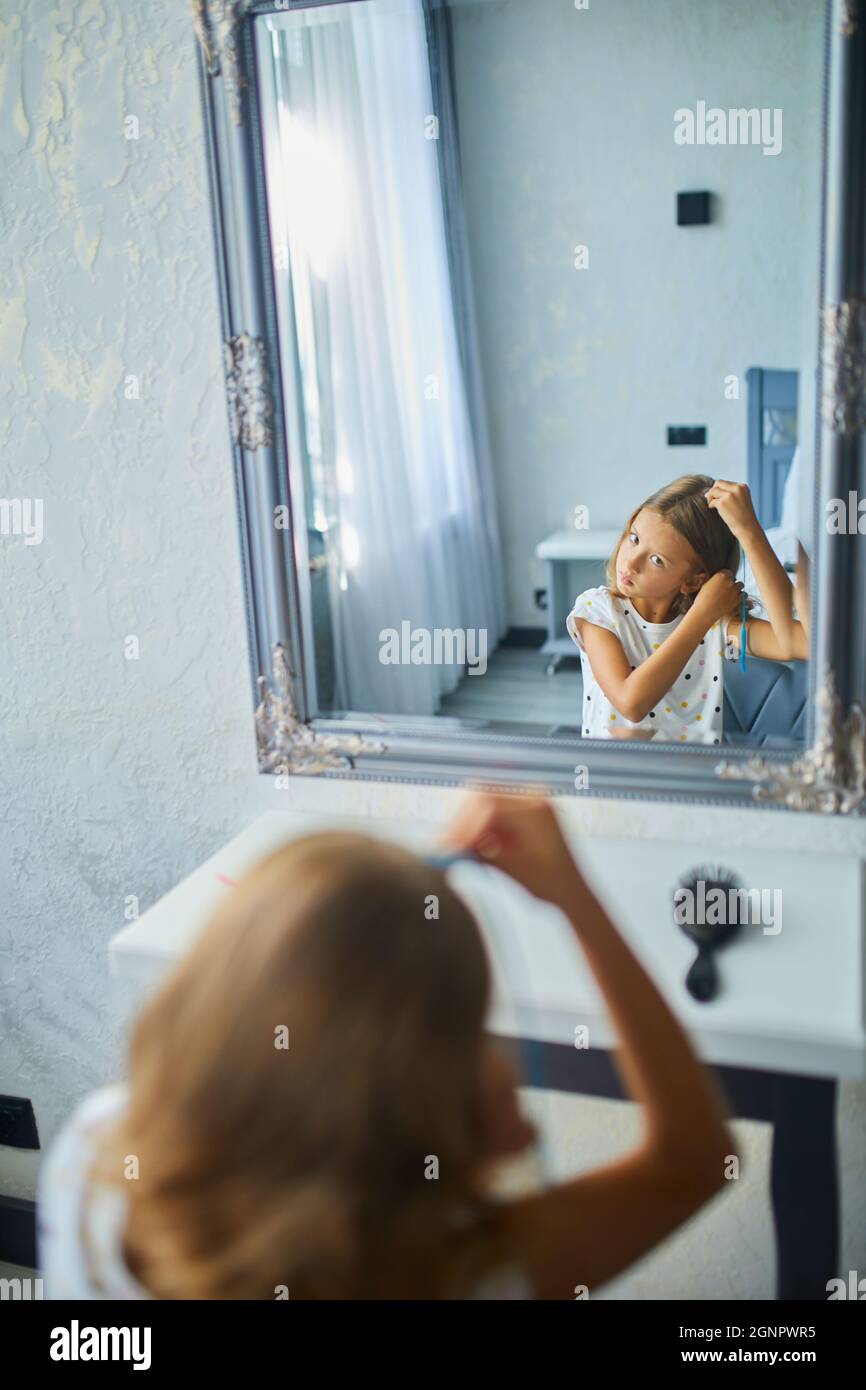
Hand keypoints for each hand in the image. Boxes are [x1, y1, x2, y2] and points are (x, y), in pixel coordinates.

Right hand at [438, 792, 585, 909]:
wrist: (573, 893)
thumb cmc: (551, 885)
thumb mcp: (513, 869)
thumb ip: (481, 854)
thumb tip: (447, 848)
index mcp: (537, 808)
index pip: (489, 805)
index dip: (463, 826)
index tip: (447, 846)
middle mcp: (533, 798)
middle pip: (482, 797)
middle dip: (461, 823)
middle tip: (443, 846)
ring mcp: (527, 802)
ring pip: (482, 805)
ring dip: (466, 826)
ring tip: (454, 851)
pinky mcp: (520, 813)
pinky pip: (490, 813)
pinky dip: (477, 830)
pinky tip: (469, 849)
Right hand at [690, 569, 742, 626]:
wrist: (704, 612)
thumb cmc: (702, 599)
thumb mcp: (706, 585)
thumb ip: (714, 580)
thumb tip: (717, 579)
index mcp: (720, 575)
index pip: (727, 572)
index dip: (725, 577)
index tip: (723, 582)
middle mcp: (729, 581)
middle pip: (734, 579)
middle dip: (731, 583)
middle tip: (726, 589)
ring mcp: (734, 590)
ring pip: (741, 585)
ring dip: (737, 588)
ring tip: (731, 594)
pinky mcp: (738, 599)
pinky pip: (745, 594)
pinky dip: (741, 596)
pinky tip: (735, 598)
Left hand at [704, 479, 759, 539]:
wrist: (747, 528)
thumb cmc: (742, 516)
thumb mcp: (740, 500)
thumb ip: (729, 493)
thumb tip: (709, 491)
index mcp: (743, 486)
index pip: (726, 483)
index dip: (719, 489)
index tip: (717, 497)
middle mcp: (737, 488)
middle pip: (718, 483)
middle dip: (713, 491)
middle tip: (712, 500)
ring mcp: (729, 495)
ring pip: (713, 490)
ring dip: (710, 498)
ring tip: (713, 505)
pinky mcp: (722, 503)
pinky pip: (712, 501)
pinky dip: (711, 505)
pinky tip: (713, 509)